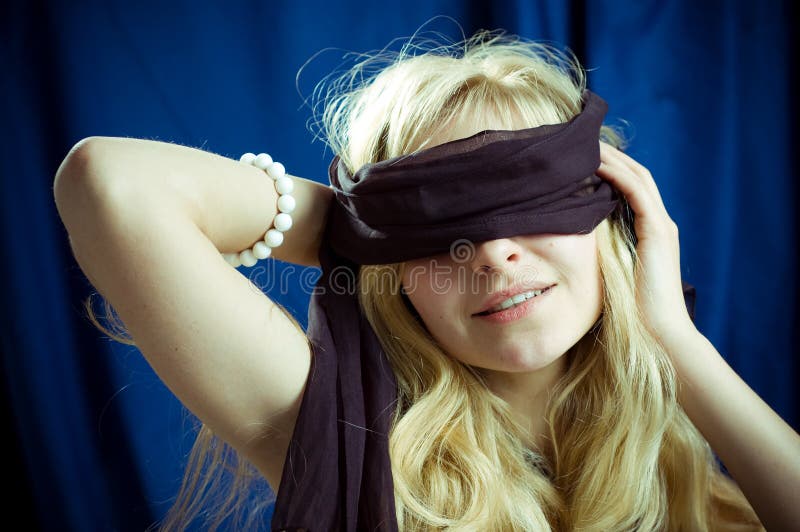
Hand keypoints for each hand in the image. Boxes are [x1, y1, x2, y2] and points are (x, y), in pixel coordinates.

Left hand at [596, 142, 695, 346]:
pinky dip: (617, 175)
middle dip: (610, 156)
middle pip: (635, 176)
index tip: (582, 158)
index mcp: (649, 232)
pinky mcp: (658, 232)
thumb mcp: (610, 274)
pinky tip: (596, 165)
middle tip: (581, 140)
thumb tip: (571, 244)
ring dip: (612, 158)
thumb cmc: (632, 312)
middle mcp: (658, 224)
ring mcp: (661, 226)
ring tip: (585, 144)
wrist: (659, 333)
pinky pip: (637, 193)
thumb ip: (599, 254)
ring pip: (637, 178)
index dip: (609, 169)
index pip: (630, 189)